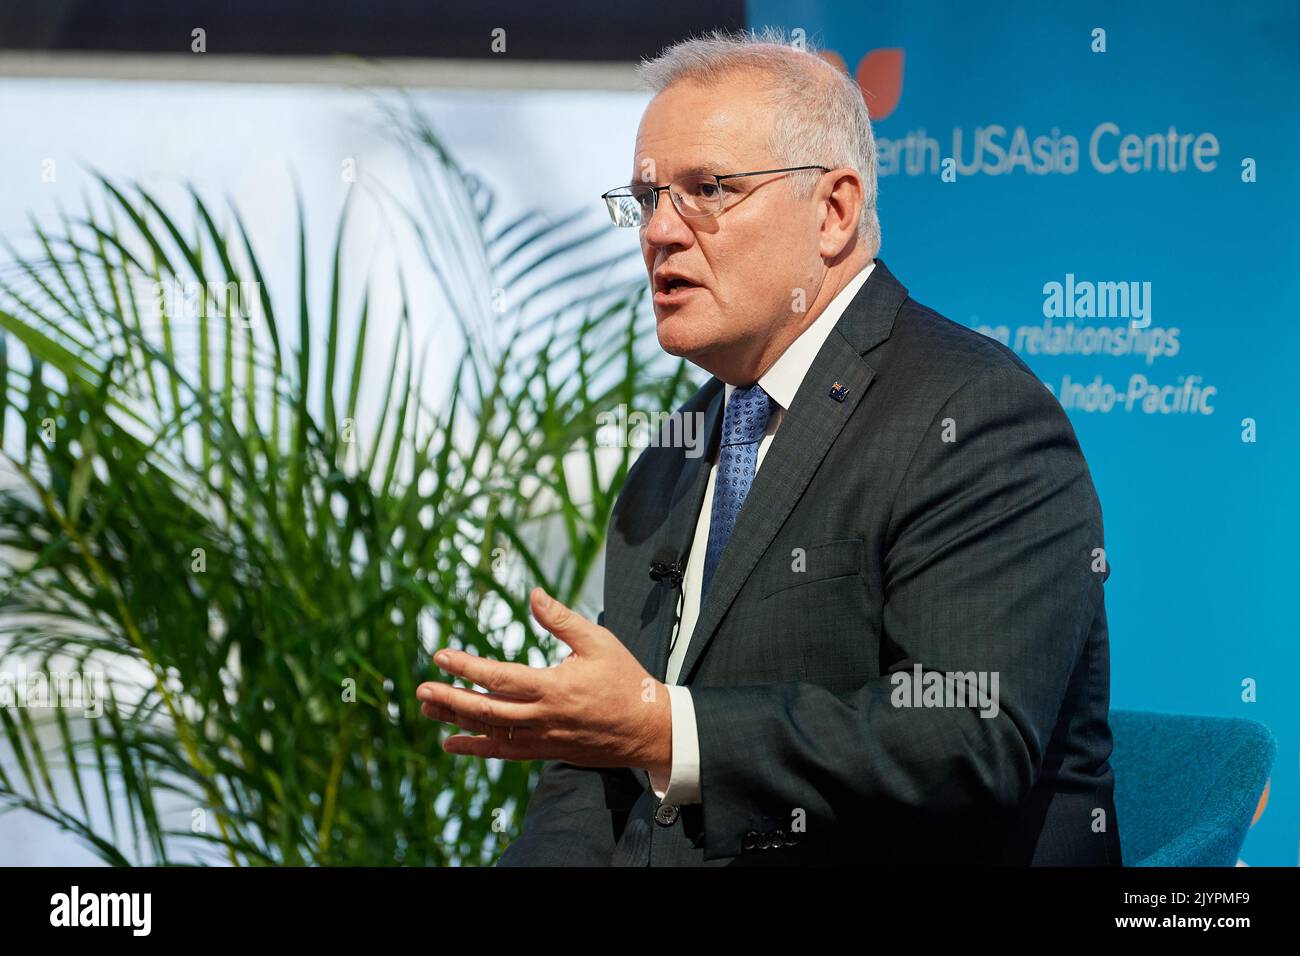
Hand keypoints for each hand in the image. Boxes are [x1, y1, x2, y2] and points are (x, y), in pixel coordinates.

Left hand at [416, 587, 671, 773]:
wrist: (648, 729)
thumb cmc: (626, 680)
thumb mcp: (598, 641)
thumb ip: (561, 620)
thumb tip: (533, 595)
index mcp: (554, 687)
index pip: (500, 678)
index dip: (467, 667)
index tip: (441, 656)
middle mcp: (542, 717)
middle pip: (485, 711)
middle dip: (450, 699)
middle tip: (421, 688)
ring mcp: (542, 738)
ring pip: (490, 732)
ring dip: (456, 721)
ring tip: (427, 709)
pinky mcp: (545, 750)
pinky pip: (504, 752)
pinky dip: (476, 747)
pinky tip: (452, 743)